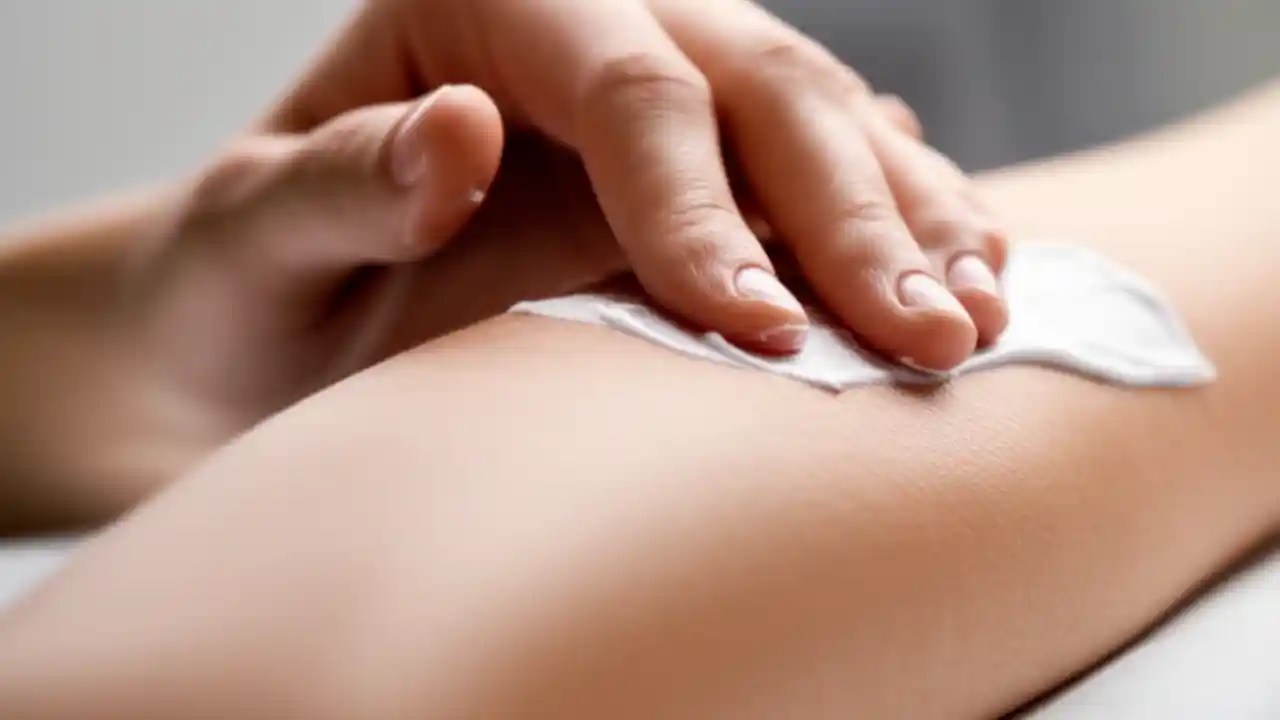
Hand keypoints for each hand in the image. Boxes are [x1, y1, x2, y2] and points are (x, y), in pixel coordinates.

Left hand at [266, 0, 1007, 368]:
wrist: (277, 316)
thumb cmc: (251, 281)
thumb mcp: (248, 238)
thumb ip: (335, 183)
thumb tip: (461, 130)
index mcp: (480, 3)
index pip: (627, 88)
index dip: (699, 210)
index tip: (755, 332)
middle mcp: (594, 22)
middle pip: (756, 91)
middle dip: (848, 221)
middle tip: (923, 341)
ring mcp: (665, 82)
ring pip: (821, 116)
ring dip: (907, 219)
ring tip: (969, 321)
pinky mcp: (708, 159)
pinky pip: (830, 163)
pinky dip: (904, 219)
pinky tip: (962, 276)